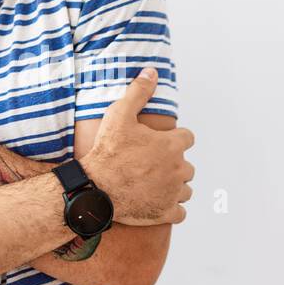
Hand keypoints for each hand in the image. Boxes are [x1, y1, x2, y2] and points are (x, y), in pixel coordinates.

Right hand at [80, 68, 195, 225]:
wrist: (95, 188)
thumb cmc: (107, 150)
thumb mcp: (119, 114)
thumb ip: (138, 91)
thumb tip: (152, 71)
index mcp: (173, 145)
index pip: (188, 138)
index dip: (174, 140)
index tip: (158, 143)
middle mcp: (179, 169)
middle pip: (187, 166)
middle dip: (173, 164)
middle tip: (150, 165)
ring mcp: (173, 193)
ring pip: (185, 189)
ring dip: (174, 186)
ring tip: (152, 184)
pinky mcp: (166, 213)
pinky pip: (180, 212)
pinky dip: (171, 208)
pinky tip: (157, 202)